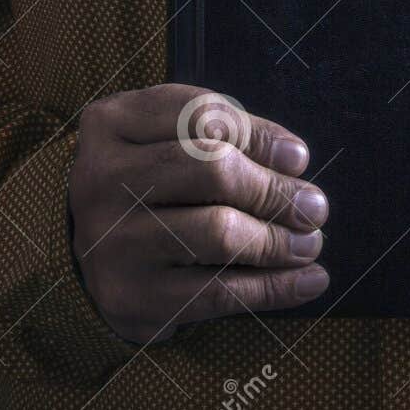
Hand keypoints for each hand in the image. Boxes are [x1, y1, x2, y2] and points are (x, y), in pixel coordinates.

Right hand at [69, 84, 329, 343]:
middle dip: (275, 190)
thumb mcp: (169, 140)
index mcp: (111, 123)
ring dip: (279, 240)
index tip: (299, 158)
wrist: (94, 258)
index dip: (260, 135)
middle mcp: (102, 177)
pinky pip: (218, 290)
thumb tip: (293, 161)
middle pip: (213, 169)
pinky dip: (275, 287)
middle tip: (315, 208)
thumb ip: (225, 136)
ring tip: (311, 244)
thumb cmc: (149, 187)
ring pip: (218, 231)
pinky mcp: (130, 295)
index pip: (201, 114)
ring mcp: (111, 239)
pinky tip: (310, 281)